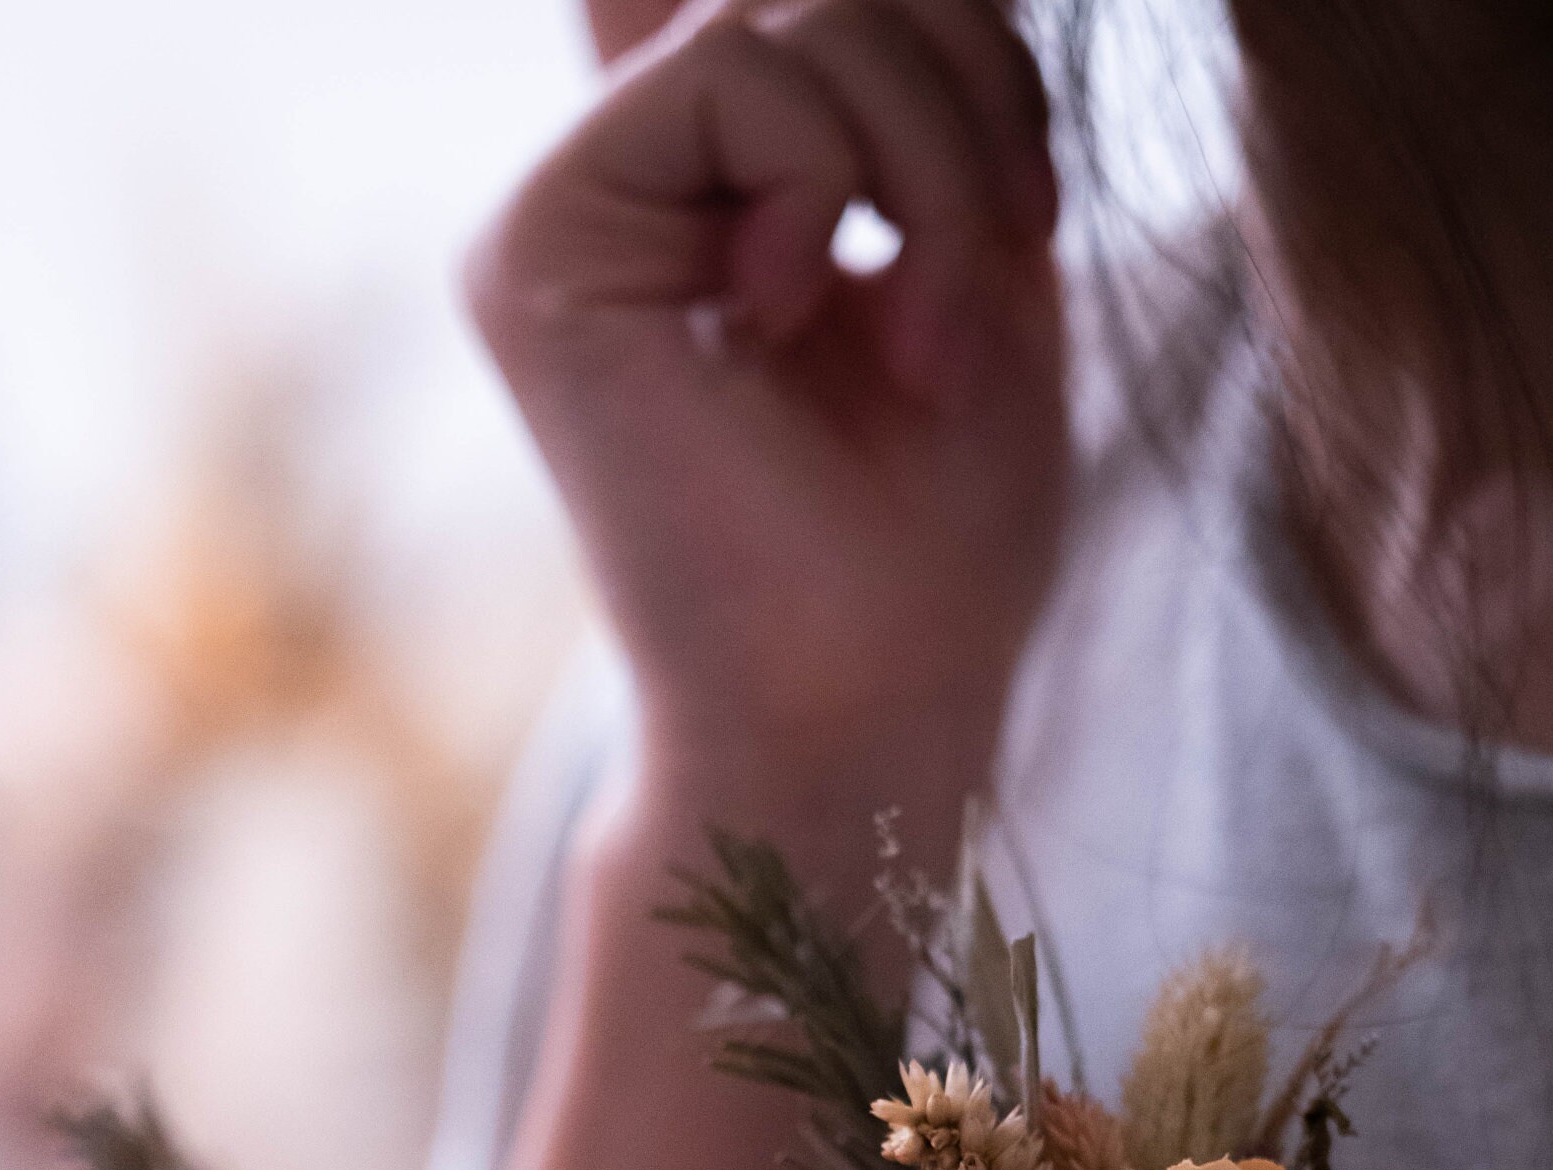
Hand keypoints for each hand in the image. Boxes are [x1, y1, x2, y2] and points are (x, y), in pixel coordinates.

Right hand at [466, 0, 1065, 795]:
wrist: (864, 715)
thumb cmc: (937, 546)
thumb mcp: (980, 253)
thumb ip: (927, 88)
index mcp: (719, 189)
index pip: (805, 7)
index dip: (939, 34)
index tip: (1017, 196)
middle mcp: (624, 184)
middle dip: (966, 88)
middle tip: (1015, 252)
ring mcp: (564, 211)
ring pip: (783, 10)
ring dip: (926, 158)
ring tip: (930, 341)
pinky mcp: (535, 245)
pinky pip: (728, 71)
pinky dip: (837, 182)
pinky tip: (810, 324)